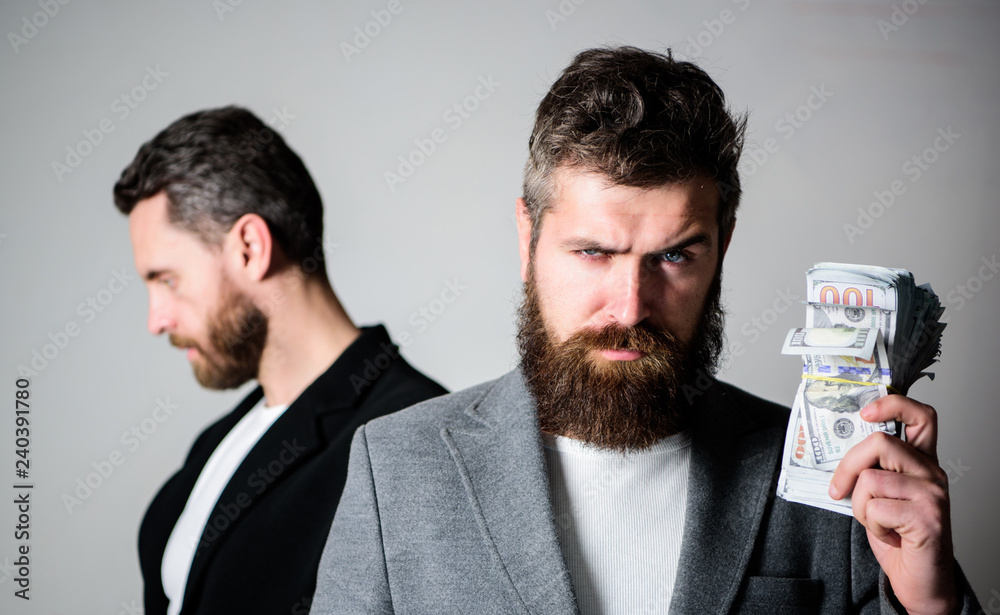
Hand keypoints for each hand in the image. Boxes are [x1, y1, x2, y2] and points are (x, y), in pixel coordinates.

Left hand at [828, 395, 958, 614]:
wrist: (921, 580)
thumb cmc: (898, 536)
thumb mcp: (881, 494)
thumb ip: (871, 469)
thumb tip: (837, 450)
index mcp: (922, 462)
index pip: (920, 415)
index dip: (892, 404)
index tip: (865, 412)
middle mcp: (932, 473)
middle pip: (879, 442)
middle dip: (847, 466)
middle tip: (838, 489)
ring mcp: (933, 494)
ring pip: (870, 478)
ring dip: (859, 505)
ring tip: (876, 521)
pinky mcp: (928, 518)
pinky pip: (875, 507)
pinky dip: (871, 524)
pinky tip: (889, 534)